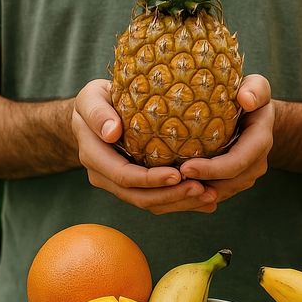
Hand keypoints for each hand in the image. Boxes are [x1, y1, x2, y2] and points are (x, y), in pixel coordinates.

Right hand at [72, 79, 215, 213]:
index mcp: (94, 156)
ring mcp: (119, 185)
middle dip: (173, 196)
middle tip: (203, 190)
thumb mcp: (91, 98)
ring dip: (181, 203)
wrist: (94, 115)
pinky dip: (181, 201)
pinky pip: (157, 200)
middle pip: (140, 197)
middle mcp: (104, 176)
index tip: (178, 175)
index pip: (124, 176)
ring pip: (150, 203)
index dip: (151, 179)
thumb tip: (111, 133)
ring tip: (210, 197)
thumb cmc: (96, 100)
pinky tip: (206, 201)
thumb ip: (98, 112)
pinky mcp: (134, 187)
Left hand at [178, 74, 273, 205]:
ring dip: (196, 194)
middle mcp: (257, 162)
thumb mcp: (256, 85)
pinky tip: (174, 190)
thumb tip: (245, 100)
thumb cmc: (248, 93)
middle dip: (199, 185)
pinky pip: (216, 193)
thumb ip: (255, 89)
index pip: (238, 162)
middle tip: (169, 181)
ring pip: (221, 192)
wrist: (254, 112)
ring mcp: (247, 174)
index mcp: (261, 140)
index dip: (212, 169)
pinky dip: (197, 194)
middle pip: (228, 183)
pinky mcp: (235, 181)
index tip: (185, 168)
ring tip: (167, 189)